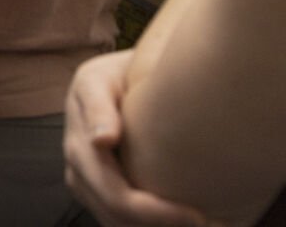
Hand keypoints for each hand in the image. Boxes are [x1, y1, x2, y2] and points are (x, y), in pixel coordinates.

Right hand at [64, 51, 215, 226]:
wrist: (113, 78)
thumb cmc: (116, 75)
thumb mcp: (101, 77)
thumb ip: (98, 105)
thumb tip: (102, 139)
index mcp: (79, 142)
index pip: (113, 192)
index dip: (150, 212)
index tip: (196, 215)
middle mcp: (77, 167)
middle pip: (116, 215)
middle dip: (160, 225)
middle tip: (208, 223)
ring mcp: (84, 180)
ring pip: (115, 222)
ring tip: (202, 222)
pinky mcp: (96, 189)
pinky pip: (118, 219)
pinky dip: (146, 225)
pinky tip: (179, 220)